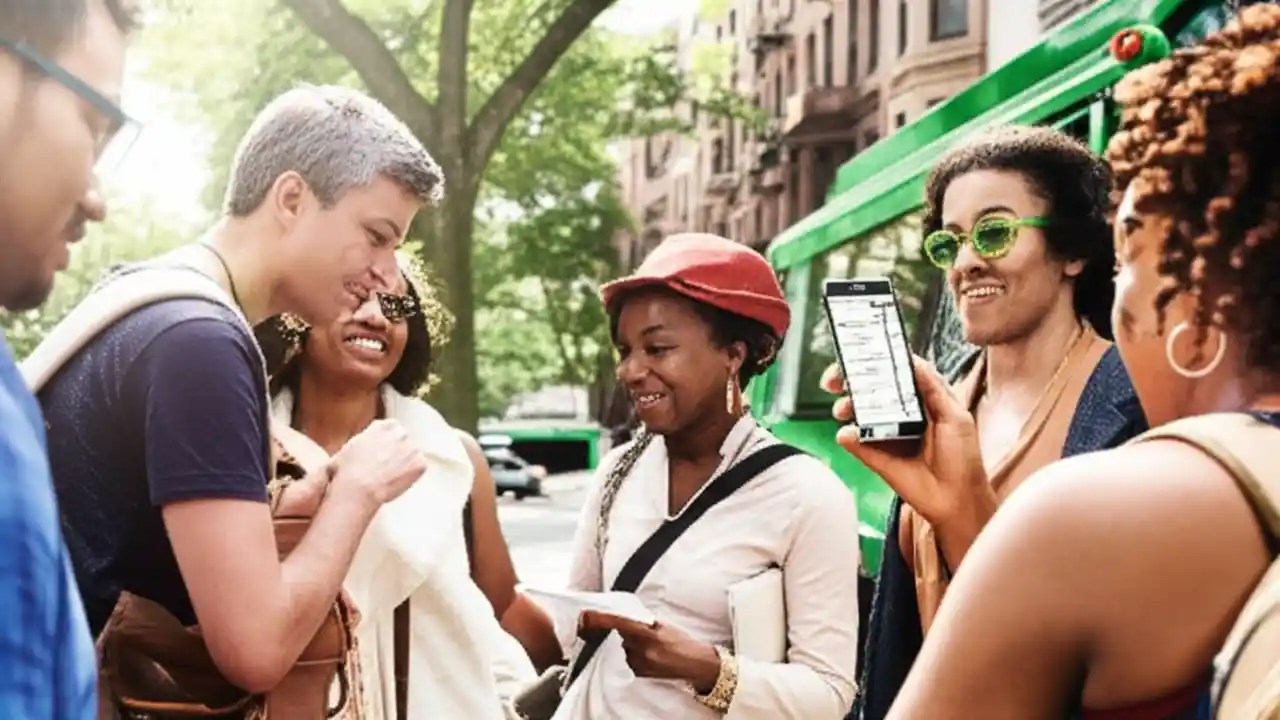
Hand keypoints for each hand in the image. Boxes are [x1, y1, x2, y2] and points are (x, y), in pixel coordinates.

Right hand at [328, 419, 426, 507]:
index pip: (392, 431)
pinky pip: (419, 468)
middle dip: (398, 453)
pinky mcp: (420, 463)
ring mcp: (412, 446)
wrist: (358, 486)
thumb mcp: (349, 447)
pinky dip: (412, 476)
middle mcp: (400, 431)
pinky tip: (398, 482)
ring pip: (412, 455)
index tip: (382, 455)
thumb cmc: (347, 470)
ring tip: (391, 478)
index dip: (387, 445)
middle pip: (404, 441)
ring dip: (406, 464)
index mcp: (383, 425)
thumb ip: (362, 441)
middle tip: (387, 468)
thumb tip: (358, 447)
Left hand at [578, 611, 721, 692]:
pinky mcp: (639, 673)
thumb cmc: (682, 642)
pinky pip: (628, 659)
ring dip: (630, 644)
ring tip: (650, 645)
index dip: (600, 620)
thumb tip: (625, 616)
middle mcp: (642, 651)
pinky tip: (648, 654)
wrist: (696, 664)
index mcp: (649, 635)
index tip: (585, 615)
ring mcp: (639, 664)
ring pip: (623, 648)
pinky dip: (633, 654)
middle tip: (640, 631)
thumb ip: (644, 622)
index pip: (619, 624)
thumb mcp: (664, 626)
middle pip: (620, 636)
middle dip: (624, 631)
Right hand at [821, 358, 993, 540]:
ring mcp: (885, 434)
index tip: (861, 352)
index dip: (878, 361)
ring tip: (842, 408)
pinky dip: (846, 435)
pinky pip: (854, 441)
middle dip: (849, 380)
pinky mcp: (874, 455)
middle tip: (834, 378)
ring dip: (845, 405)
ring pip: (857, 413)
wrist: (957, 501)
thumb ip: (934, 389)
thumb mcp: (955, 417)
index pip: (895, 374)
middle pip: (870, 390)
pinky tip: (847, 433)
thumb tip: (915, 362)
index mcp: (921, 400)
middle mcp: (900, 414)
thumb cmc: (963, 459)